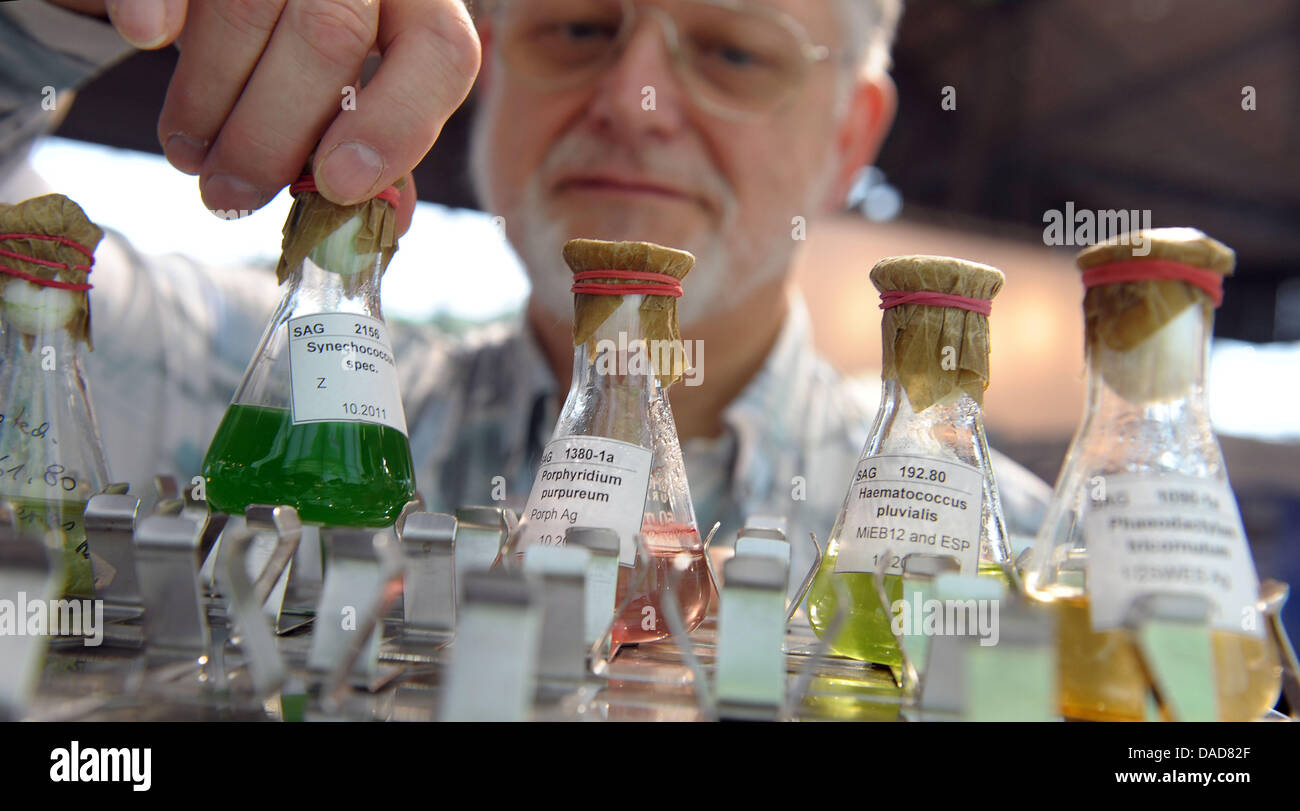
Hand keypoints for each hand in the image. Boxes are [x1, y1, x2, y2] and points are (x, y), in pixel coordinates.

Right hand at [51, 0, 480, 232]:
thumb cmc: (309, 46)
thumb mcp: (357, 84)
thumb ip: (375, 140)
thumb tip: (391, 221)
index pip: (441, 51)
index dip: (397, 125)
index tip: (337, 187)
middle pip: (331, 36)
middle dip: (272, 135)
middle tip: (231, 195)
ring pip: (248, 8)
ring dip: (208, 97)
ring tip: (189, 155)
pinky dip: (156, 0)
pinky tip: (146, 36)